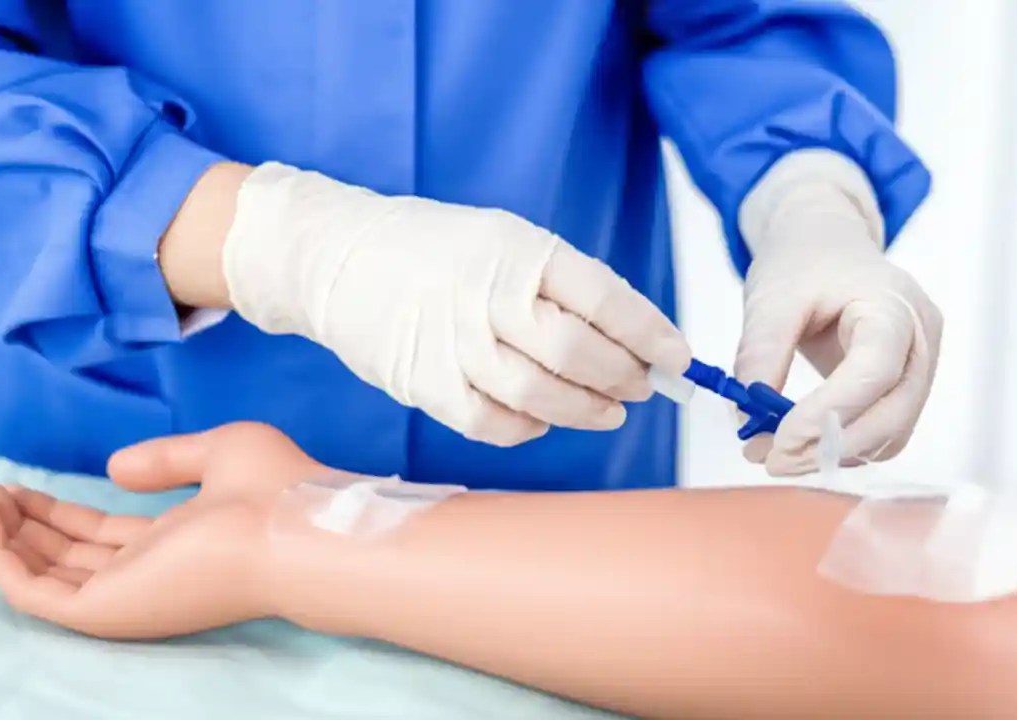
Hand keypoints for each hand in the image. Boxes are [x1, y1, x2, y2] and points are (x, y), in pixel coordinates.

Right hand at [0, 423, 322, 638]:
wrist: (298, 526)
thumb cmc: (278, 489)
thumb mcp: (220, 452)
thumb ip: (166, 458)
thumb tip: (111, 469)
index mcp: (177, 543)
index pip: (105, 537)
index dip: (61, 513)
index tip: (24, 486)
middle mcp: (149, 574)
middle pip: (70, 557)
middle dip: (26, 525)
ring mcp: (127, 594)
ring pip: (45, 577)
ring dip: (5, 538)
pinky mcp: (107, 609)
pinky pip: (32, 591)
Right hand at [220, 163, 690, 445]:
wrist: (338, 257)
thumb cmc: (437, 250)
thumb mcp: (504, 238)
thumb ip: (563, 284)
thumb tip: (636, 337)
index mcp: (517, 250)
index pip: (603, 297)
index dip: (649, 333)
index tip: (677, 356)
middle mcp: (486, 295)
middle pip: (577, 353)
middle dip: (624, 377)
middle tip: (642, 386)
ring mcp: (452, 343)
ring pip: (540, 395)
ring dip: (586, 410)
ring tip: (609, 410)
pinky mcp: (423, 383)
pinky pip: (492, 423)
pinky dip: (528, 428)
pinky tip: (543, 417)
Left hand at [735, 182, 941, 475]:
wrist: (828, 247)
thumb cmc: (805, 262)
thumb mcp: (772, 296)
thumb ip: (761, 351)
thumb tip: (747, 415)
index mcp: (894, 305)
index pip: (875, 371)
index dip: (831, 413)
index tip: (780, 440)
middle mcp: (920, 340)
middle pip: (892, 414)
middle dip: (831, 446)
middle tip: (770, 460)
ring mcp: (920, 368)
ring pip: (890, 434)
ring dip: (833, 454)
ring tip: (772, 453)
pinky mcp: (905, 389)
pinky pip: (883, 434)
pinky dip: (842, 448)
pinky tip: (799, 444)